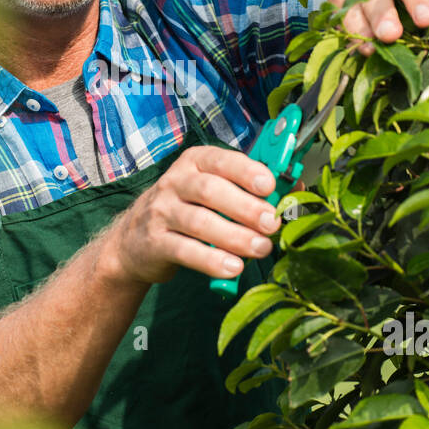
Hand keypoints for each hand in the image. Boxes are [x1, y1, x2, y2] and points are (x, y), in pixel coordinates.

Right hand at [109, 146, 279, 284]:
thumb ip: (248, 188)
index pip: (220, 160)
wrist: (133, 239)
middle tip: (272, 224)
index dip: (246, 171)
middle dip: (246, 208)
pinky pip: (185, 250)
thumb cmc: (186, 209)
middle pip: (211, 190)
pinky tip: (233, 268)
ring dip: (235, 237)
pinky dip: (211, 260)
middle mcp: (174, 182)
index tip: (270, 186)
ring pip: (200, 222)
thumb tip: (295, 188)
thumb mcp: (211, 190)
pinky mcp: (154, 243)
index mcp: (195, 162)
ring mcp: (161, 212)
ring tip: (262, 248)